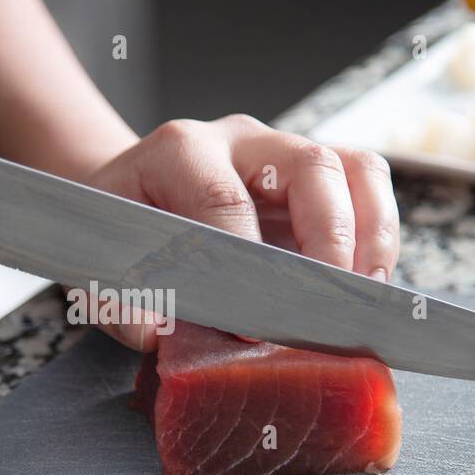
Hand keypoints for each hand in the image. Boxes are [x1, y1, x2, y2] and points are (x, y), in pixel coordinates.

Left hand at [85, 114, 399, 350]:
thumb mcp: (94, 268)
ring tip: (368, 297)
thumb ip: (117, 303)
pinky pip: (368, 187)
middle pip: (310, 166)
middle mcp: (239, 141)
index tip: (254, 324)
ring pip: (354, 169)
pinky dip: (380, 236)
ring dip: (373, 235)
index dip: (245, 262)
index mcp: (180, 152)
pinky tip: (369, 286)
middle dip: (331, 239)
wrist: (127, 200)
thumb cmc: (116, 235)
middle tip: (331, 306)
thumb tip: (157, 333)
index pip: (225, 198)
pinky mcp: (317, 176)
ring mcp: (284, 152)